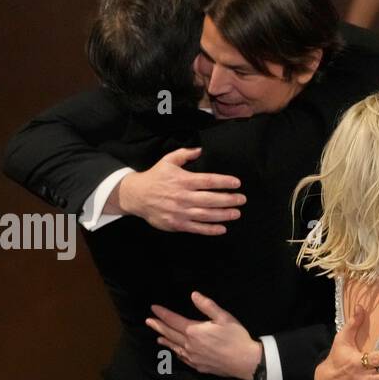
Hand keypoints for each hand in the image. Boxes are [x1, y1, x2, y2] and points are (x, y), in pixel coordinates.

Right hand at [116, 147, 244, 234]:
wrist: (136, 195)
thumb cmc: (155, 177)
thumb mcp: (167, 161)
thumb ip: (184, 154)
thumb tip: (200, 149)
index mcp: (182, 180)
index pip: (207, 181)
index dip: (223, 182)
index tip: (236, 183)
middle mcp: (183, 196)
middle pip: (210, 199)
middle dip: (228, 200)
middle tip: (242, 199)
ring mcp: (180, 211)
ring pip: (206, 215)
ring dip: (223, 215)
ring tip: (236, 213)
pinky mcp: (177, 224)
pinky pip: (197, 228)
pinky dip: (210, 229)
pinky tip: (222, 228)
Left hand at [146, 291, 260, 379]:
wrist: (245, 361)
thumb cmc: (236, 337)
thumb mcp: (224, 317)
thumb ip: (207, 306)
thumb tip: (193, 295)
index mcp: (194, 331)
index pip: (173, 320)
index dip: (162, 314)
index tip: (154, 308)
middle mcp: (189, 345)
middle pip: (170, 334)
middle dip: (158, 327)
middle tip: (148, 321)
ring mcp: (193, 357)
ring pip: (175, 348)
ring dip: (165, 341)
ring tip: (158, 338)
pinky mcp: (199, 366)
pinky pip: (183, 359)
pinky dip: (176, 353)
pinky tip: (176, 352)